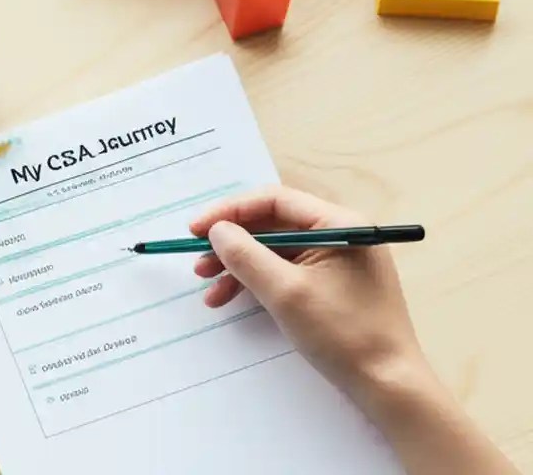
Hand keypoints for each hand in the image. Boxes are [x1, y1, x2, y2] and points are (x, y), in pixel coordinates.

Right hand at [188, 186, 426, 400]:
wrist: (388, 385)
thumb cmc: (344, 334)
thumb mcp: (285, 292)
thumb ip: (246, 256)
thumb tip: (217, 230)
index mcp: (339, 224)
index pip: (274, 201)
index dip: (230, 212)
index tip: (196, 229)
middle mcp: (340, 235)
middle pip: (272, 225)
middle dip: (231, 243)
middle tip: (197, 262)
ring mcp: (336, 261)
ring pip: (274, 251)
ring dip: (238, 266)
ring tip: (208, 288)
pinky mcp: (331, 286)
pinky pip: (285, 272)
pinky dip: (256, 283)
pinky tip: (229, 299)